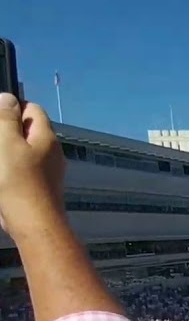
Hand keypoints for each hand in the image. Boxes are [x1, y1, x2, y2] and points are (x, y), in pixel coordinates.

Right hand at [0, 93, 64, 234]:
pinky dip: (11, 165)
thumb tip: (8, 98)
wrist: (33, 222)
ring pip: (24, 150)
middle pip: (28, 129)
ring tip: (0, 157)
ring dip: (7, 149)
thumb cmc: (19, 182)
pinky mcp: (40, 185)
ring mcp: (49, 169)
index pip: (32, 109)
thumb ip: (6, 118)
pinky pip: (24, 167)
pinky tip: (3, 173)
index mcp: (46, 137)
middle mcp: (52, 151)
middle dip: (7, 130)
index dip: (12, 108)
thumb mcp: (7, 143)